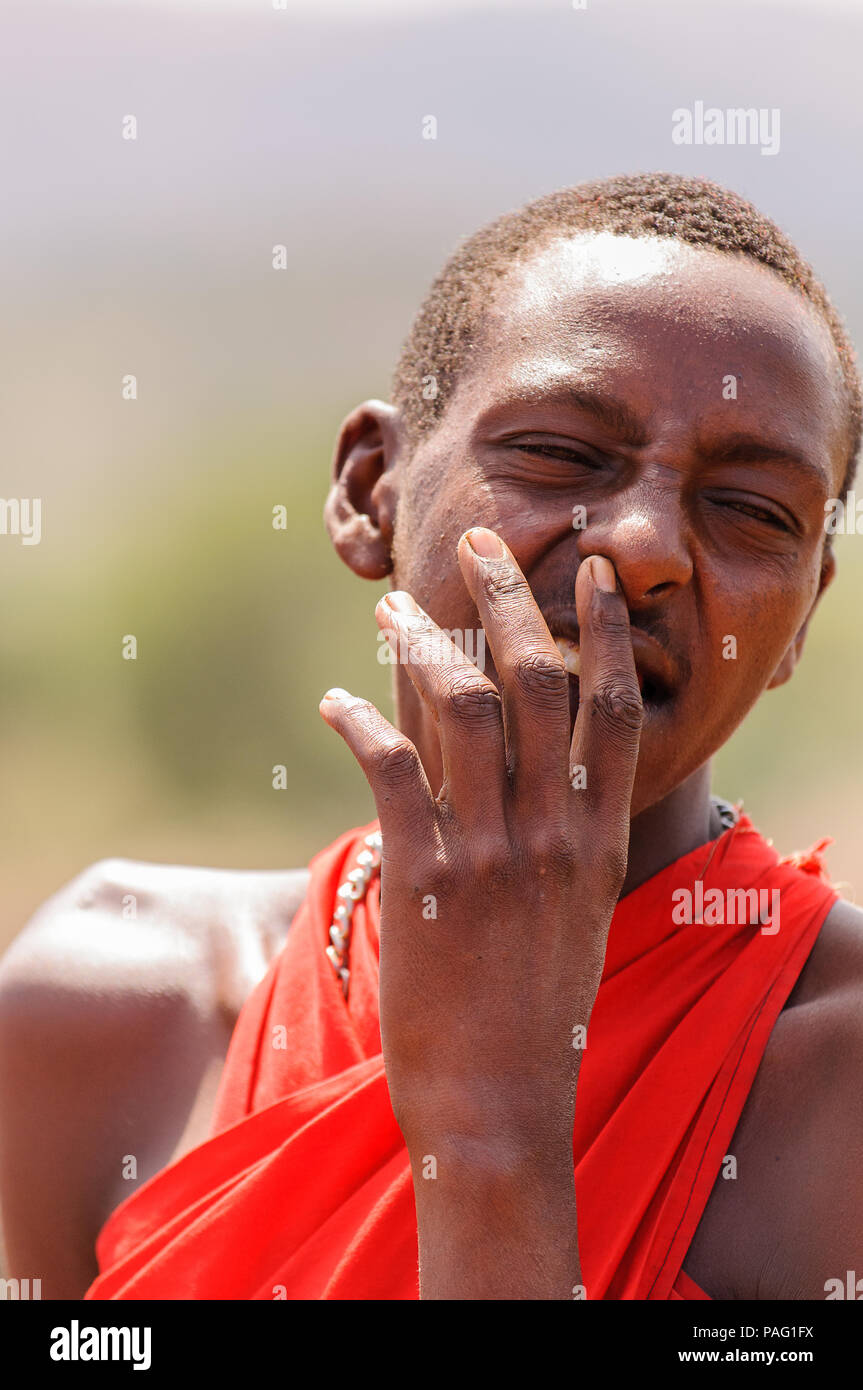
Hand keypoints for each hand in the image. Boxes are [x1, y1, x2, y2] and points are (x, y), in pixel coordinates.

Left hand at [319, 528, 642, 1158]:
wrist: (500, 1106)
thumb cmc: (534, 1017)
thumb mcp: (572, 918)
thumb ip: (557, 841)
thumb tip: (520, 769)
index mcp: (597, 840)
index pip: (610, 709)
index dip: (602, 630)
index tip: (592, 569)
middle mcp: (553, 833)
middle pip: (537, 681)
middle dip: (509, 599)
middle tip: (481, 543)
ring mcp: (490, 853)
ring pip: (461, 708)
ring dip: (421, 644)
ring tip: (390, 609)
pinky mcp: (425, 880)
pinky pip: (388, 770)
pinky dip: (357, 721)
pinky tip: (334, 700)